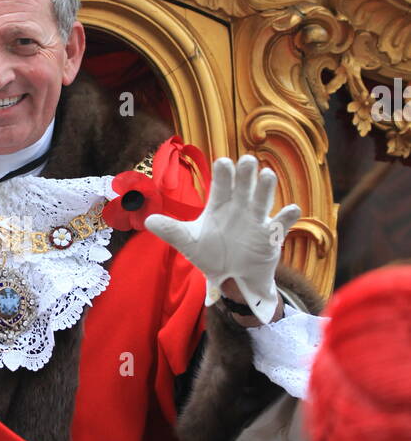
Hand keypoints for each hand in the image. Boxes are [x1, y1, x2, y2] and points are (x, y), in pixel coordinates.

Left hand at [144, 155, 299, 323]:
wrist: (234, 279)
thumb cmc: (212, 256)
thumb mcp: (190, 244)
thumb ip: (172, 232)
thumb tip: (148, 220)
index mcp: (219, 206)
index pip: (221, 185)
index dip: (224, 174)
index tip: (223, 162)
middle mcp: (240, 207)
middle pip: (244, 186)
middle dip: (246, 174)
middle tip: (247, 161)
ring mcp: (257, 219)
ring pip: (263, 198)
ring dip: (266, 188)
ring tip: (267, 175)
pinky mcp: (272, 235)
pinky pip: (282, 223)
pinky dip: (288, 217)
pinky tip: (291, 210)